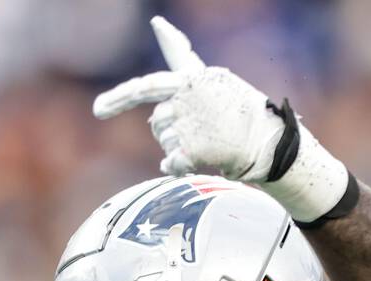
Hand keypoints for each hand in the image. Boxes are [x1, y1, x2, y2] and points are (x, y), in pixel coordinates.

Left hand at [92, 16, 349, 223]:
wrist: (267, 141)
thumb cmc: (241, 108)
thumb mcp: (213, 75)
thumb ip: (181, 55)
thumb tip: (157, 21)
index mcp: (192, 80)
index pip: (150, 87)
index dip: (124, 97)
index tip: (103, 107)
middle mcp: (188, 100)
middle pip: (158, 120)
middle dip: (168, 130)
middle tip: (198, 132)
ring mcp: (190, 126)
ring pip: (165, 141)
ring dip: (178, 147)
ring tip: (207, 142)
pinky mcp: (193, 151)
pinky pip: (171, 164)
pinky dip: (178, 167)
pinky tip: (195, 161)